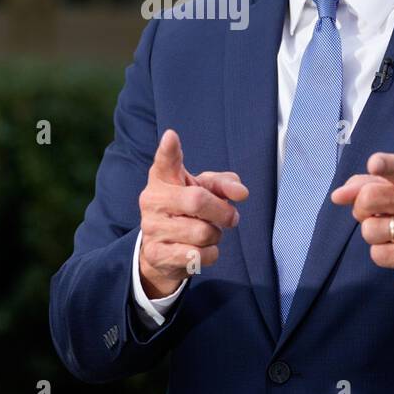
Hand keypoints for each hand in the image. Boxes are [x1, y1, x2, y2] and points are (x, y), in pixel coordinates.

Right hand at [138, 129, 245, 297]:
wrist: (163, 252)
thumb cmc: (188, 212)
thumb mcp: (205, 191)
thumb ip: (224, 185)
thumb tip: (241, 193)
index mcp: (163, 178)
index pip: (165, 161)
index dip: (169, 149)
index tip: (172, 137)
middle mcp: (152, 200)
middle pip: (198, 201)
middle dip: (222, 212)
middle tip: (231, 218)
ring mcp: (151, 228)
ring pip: (202, 232)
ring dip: (215, 236)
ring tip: (208, 234)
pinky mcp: (156, 254)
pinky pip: (197, 255)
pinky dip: (210, 254)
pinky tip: (201, 250)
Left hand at [331, 152, 393, 294]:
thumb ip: (364, 185)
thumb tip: (338, 195)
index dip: (385, 165)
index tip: (374, 164)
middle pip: (371, 197)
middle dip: (360, 209)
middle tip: (371, 216)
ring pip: (371, 229)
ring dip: (372, 235)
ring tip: (390, 236)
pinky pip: (379, 254)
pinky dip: (380, 254)